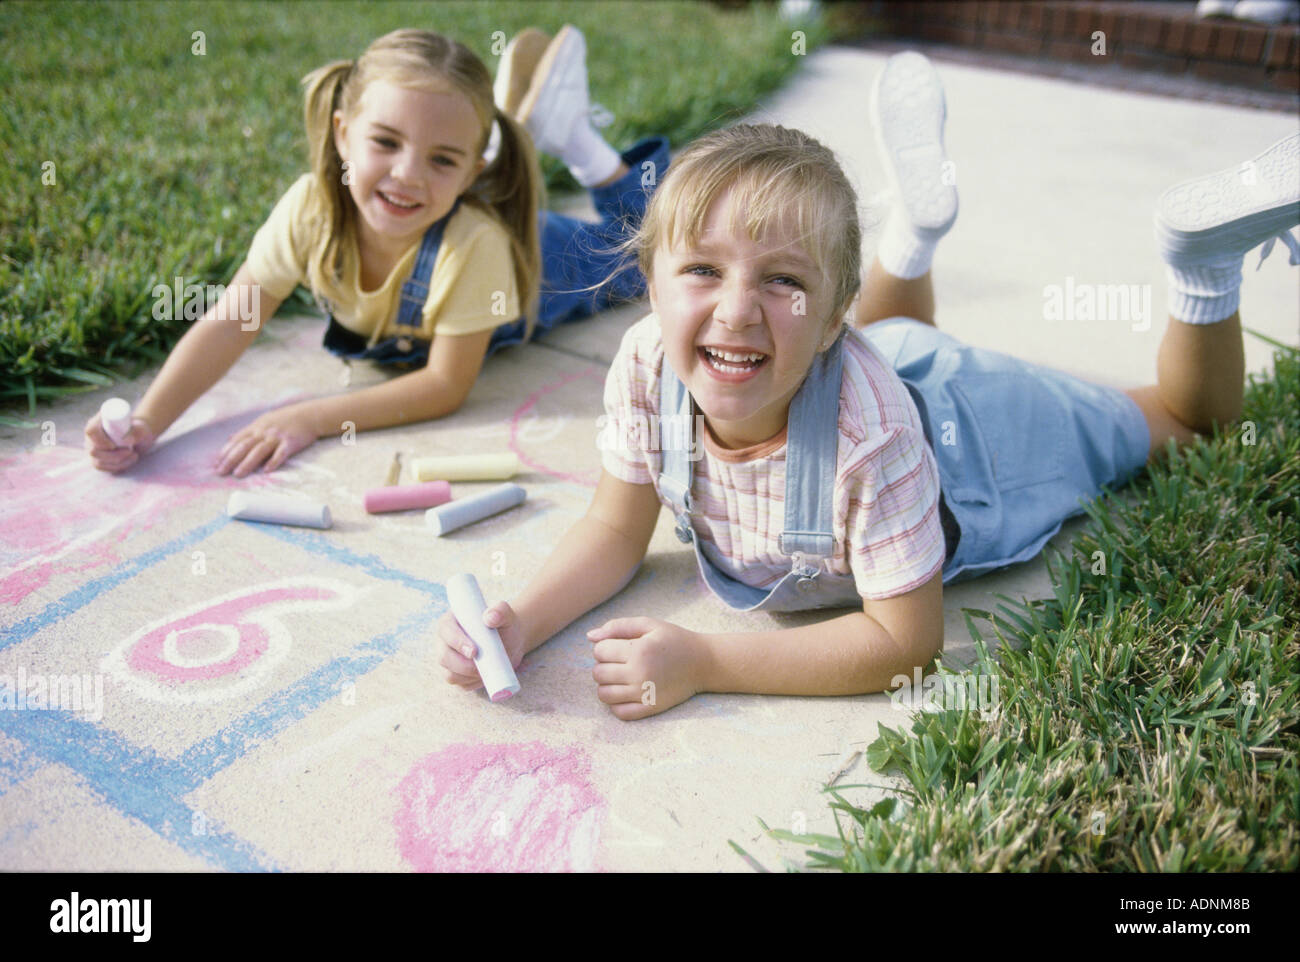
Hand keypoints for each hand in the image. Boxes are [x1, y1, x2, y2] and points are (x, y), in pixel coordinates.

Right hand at [85, 412, 155, 472]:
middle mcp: (92, 436)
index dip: (101, 440)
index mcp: (99, 422)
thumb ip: (137, 432)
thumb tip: (127, 440)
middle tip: (131, 451)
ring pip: (98, 462)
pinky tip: (129, 461)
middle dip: (114, 455)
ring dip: (118, 462)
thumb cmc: (138, 431)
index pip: (91, 430)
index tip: (114, 446)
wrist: (138, 438)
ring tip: (134, 456)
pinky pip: (103, 468)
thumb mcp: (141, 429)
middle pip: (93, 450)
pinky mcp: (98, 460)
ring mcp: (93, 449)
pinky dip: (118, 467)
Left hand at [215, 404, 318, 475]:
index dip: (225, 452)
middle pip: (244, 446)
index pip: (237, 441)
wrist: (309, 415)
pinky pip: (281, 453)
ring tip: (238, 474)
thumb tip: (229, 439)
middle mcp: (264, 432)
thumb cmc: (285, 419)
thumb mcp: (263, 421)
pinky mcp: (290, 442)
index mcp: (256, 427)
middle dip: (231, 460)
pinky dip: (273, 461)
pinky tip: (266, 470)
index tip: (216, 464)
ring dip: (247, 463)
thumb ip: (246, 431)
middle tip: (221, 472)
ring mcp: (277, 437)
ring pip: (259, 450)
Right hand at [438, 599, 528, 692]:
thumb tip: (489, 618)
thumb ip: (500, 611)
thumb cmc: (504, 624)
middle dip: (462, 665)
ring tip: (488, 669)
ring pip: (450, 674)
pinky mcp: (457, 674)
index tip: (474, 651)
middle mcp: (445, 641)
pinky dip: (472, 683)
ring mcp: (449, 660)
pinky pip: (460, 684)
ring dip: (469, 676)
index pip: (446, 630)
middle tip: (481, 667)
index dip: (457, 642)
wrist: (511, 640)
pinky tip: (485, 676)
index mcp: (451, 621)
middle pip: (444, 657)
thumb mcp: (506, 614)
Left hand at [587, 617, 707, 719]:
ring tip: (621, 676)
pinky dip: (616, 703)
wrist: (704, 662)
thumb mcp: (649, 625)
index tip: (619, 646)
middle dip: (604, 665)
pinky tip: (626, 692)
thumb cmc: (674, 640)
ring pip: (604, 694)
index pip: (599, 651)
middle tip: (620, 661)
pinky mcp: (650, 708)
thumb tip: (589, 636)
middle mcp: (639, 674)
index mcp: (639, 650)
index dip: (604, 647)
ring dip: (606, 684)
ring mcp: (644, 694)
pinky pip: (619, 712)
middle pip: (598, 673)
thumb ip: (618, 627)